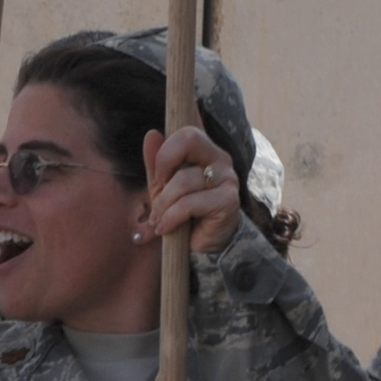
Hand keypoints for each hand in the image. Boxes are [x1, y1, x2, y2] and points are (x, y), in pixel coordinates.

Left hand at [134, 124, 240, 254]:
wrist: (201, 248)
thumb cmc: (182, 214)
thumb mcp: (162, 187)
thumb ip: (156, 162)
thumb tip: (152, 134)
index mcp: (205, 151)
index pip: (186, 132)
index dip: (165, 152)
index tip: (159, 176)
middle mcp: (220, 159)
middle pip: (189, 139)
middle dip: (164, 165)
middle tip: (158, 190)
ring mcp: (227, 179)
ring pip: (183, 179)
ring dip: (163, 204)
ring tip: (158, 220)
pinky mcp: (228, 201)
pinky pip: (189, 203)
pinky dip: (171, 218)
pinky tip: (166, 228)